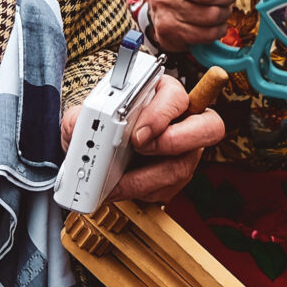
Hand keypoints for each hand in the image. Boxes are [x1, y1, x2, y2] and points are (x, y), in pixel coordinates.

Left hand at [55, 73, 225, 204]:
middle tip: (140, 148)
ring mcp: (185, 149)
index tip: (138, 133)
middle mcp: (183, 120)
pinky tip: (123, 188)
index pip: (177, 97)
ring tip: (119, 182)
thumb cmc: (101, 124)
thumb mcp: (84, 116)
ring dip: (148, 178)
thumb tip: (78, 127)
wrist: (100, 147)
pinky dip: (143, 192)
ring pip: (185, 166)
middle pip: (208, 127)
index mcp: (164, 94)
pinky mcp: (177, 174)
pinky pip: (170, 188)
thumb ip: (79, 118)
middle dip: (175, 142)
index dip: (161, 115)